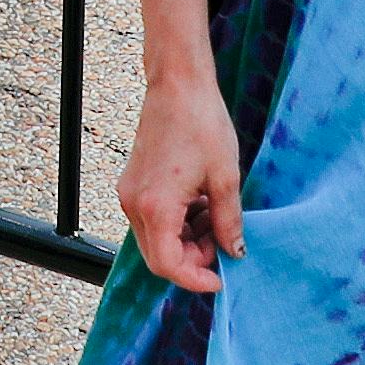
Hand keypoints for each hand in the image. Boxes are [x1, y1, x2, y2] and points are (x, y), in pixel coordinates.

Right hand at [118, 67, 245, 295]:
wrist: (178, 85)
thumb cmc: (202, 124)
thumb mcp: (225, 178)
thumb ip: (228, 222)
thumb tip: (234, 252)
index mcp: (156, 207)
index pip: (168, 265)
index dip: (195, 279)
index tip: (222, 278)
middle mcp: (134, 204)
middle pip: (159, 256)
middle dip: (192, 259)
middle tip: (223, 244)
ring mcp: (130, 193)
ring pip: (156, 239)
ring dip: (186, 240)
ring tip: (215, 216)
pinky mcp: (133, 184)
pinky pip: (153, 219)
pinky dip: (177, 222)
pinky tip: (200, 203)